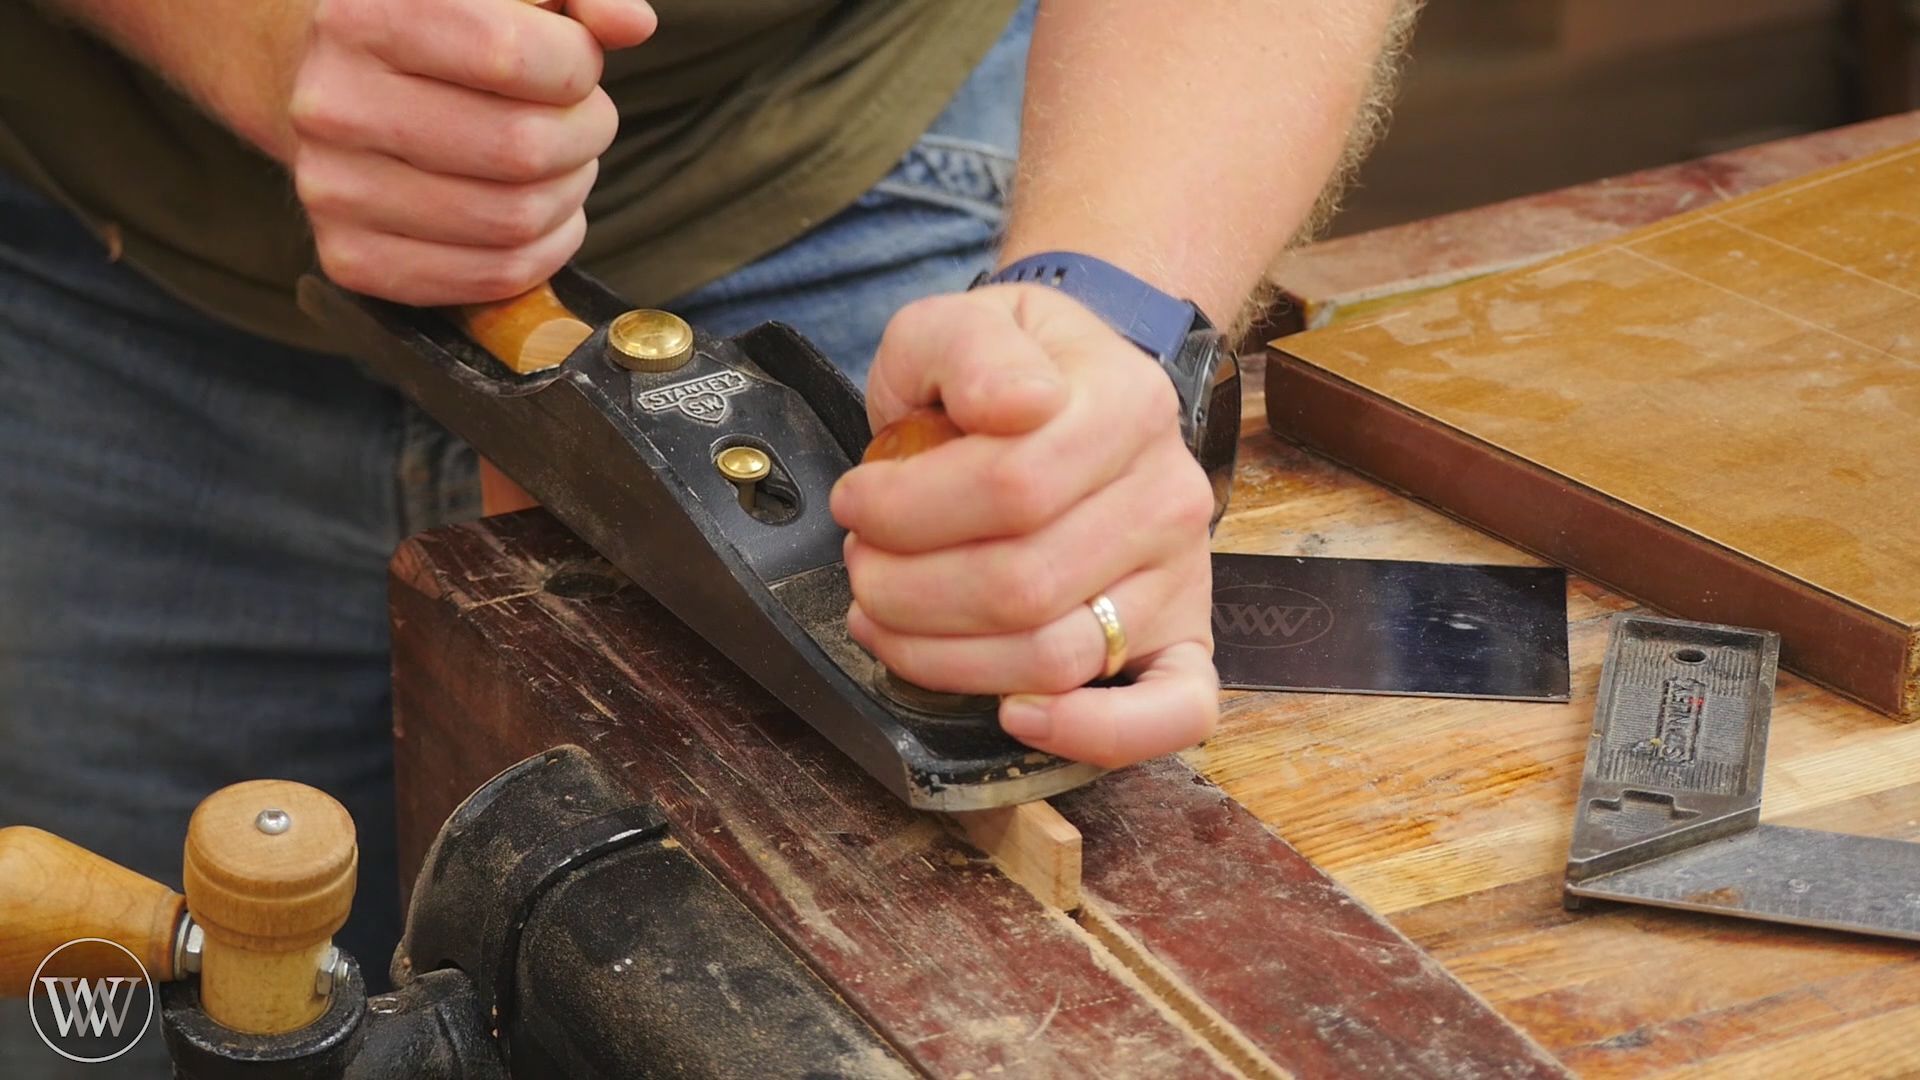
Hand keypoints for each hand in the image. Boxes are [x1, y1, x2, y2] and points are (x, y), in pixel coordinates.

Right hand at [288, 0, 654, 304]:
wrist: (321, 84)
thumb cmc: (435, 31)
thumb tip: (633, 24)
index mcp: (364, 15)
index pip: (512, 56)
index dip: (578, 65)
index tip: (577, 63)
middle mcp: (335, 105)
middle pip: (523, 148)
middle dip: (585, 134)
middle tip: (583, 121)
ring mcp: (335, 190)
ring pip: (516, 220)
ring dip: (570, 193)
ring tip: (563, 164)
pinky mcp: (352, 259)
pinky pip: (492, 275)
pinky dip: (545, 250)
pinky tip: (544, 215)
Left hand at [832, 286, 1220, 768]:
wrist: (1074, 389)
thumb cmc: (1008, 373)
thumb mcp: (967, 322)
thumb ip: (973, 347)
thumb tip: (1014, 404)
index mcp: (1126, 405)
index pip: (1011, 483)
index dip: (905, 509)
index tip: (856, 500)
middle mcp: (1168, 496)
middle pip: (1021, 584)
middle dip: (906, 589)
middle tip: (862, 565)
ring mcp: (1182, 575)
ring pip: (1056, 655)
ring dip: (944, 658)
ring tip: (890, 620)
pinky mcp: (1184, 640)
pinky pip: (1174, 713)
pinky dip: (1094, 734)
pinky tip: (1015, 715)